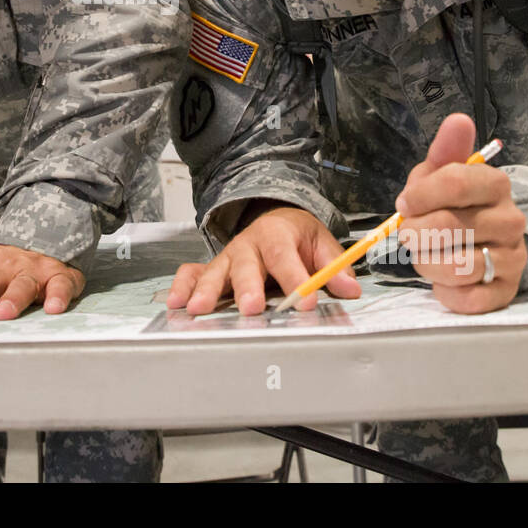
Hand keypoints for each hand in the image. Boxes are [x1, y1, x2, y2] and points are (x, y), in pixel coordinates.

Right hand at [166, 205, 360, 315]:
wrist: (273, 217)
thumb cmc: (296, 236)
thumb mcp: (320, 243)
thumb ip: (334, 266)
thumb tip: (350, 289)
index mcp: (277, 235)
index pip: (286, 257)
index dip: (296, 280)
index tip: (307, 302)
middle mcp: (248, 245)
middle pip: (246, 265)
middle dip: (248, 288)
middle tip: (252, 308)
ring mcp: (227, 257)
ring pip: (215, 271)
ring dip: (207, 291)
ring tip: (201, 309)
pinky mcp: (212, 268)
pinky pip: (192, 273)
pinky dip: (182, 286)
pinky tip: (177, 303)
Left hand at [394, 113, 526, 313]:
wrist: (477, 242)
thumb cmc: (451, 204)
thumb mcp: (441, 173)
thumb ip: (446, 149)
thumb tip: (458, 119)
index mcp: (496, 184)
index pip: (455, 183)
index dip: (419, 196)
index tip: (405, 203)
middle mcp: (512, 220)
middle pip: (448, 227)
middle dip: (414, 233)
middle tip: (409, 234)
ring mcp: (513, 258)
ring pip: (456, 266)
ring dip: (426, 263)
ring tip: (424, 256)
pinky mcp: (506, 292)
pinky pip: (468, 300)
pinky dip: (445, 293)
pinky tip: (443, 281)